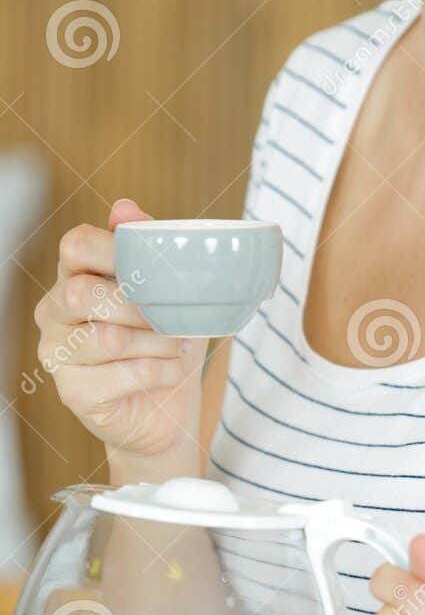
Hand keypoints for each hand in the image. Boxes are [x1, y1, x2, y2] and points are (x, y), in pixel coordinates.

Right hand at [34, 199, 206, 463]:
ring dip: (157, 342)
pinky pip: (122, 374)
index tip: (157, 264)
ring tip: (178, 345)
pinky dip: (160, 371)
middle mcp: (54, 312)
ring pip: (106, 338)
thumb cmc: (164, 339)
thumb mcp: (166, 288)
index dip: (115, 249)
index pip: (76, 245)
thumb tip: (124, 207)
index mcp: (74, 277)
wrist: (168, 407)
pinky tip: (171, 371)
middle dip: (138, 305)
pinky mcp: (73, 392)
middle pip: (82, 293)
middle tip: (173, 316)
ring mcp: (58, 354)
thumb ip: (147, 245)